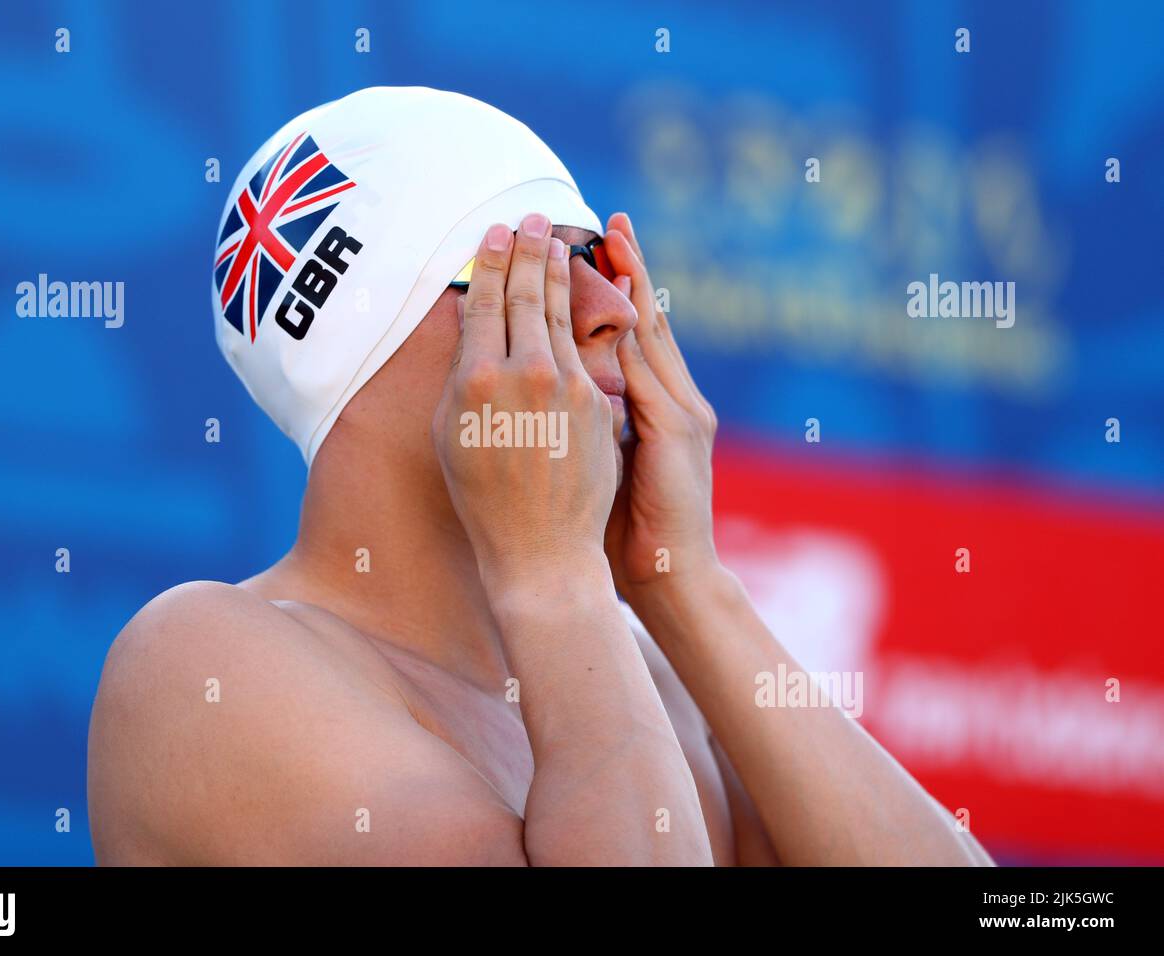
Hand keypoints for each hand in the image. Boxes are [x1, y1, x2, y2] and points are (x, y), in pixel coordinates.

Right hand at [432, 214, 616, 591]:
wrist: (541, 546)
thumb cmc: (485, 497)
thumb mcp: (452, 434)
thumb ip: (462, 374)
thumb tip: (471, 323)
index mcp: (475, 380)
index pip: (482, 303)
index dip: (489, 262)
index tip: (495, 232)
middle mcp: (522, 374)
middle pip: (523, 296)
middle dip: (528, 251)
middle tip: (532, 217)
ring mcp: (564, 385)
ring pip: (559, 313)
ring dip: (559, 271)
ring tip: (558, 240)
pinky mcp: (596, 400)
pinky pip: (585, 345)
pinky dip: (585, 310)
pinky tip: (586, 288)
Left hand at [602, 212, 720, 603]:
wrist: (668, 575)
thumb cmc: (623, 528)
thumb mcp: (601, 461)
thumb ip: (584, 420)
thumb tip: (545, 390)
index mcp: (654, 406)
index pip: (630, 333)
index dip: (614, 289)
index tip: (592, 245)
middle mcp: (674, 398)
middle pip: (648, 318)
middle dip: (632, 266)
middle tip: (612, 219)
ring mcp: (682, 411)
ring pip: (655, 334)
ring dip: (638, 285)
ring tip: (619, 240)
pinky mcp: (681, 430)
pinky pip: (652, 372)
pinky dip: (636, 335)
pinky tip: (621, 303)